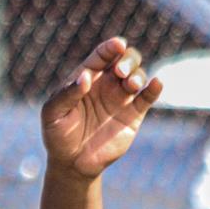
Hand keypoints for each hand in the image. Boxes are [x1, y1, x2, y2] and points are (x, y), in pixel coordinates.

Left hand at [40, 37, 162, 181]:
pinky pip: (147, 98)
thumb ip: (66, 94)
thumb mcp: (53, 113)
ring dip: (137, 74)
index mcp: (87, 77)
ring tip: (129, 85)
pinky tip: (156, 84)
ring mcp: (121, 98)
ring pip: (138, 75)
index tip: (117, 45)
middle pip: (125, 59)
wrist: (72, 163)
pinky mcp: (133, 115)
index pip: (102, 55)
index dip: (111, 47)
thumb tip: (86, 77)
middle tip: (120, 72)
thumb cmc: (58, 135)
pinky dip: (154, 89)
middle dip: (128, 59)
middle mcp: (107, 84)